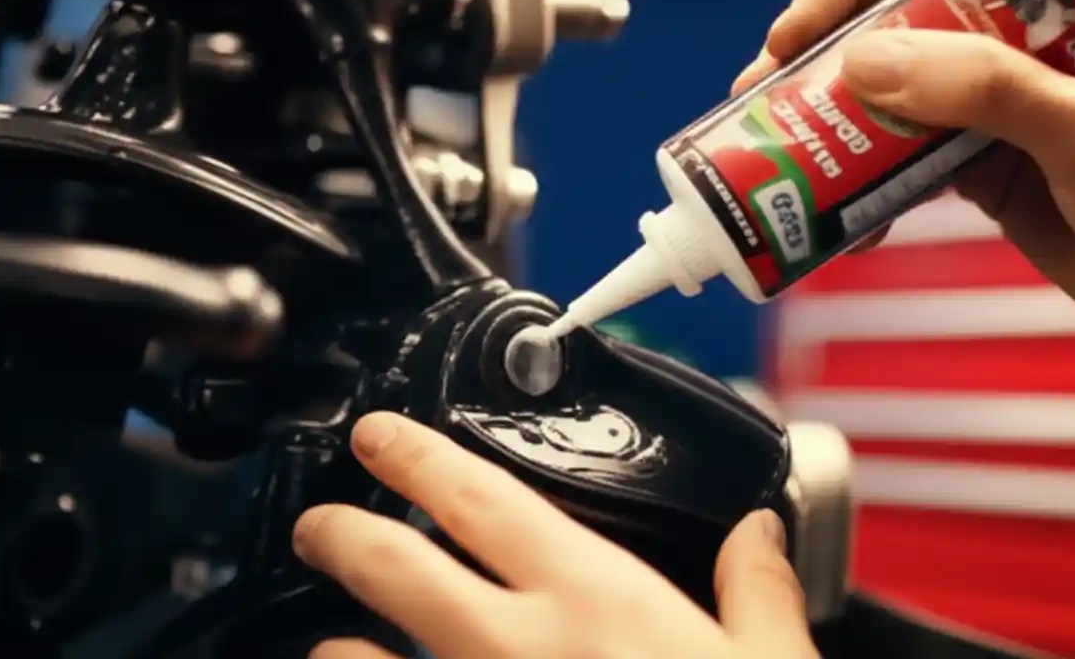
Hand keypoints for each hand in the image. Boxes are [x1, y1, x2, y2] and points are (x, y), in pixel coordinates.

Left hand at [291, 412, 818, 658]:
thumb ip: (757, 591)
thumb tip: (756, 532)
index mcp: (593, 599)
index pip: (482, 501)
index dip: (416, 459)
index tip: (378, 438)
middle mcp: (517, 648)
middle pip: (395, 571)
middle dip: (340, 537)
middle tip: (316, 526)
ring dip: (340, 651)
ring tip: (334, 645)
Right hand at [737, 0, 1074, 361]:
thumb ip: (985, 89)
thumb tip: (866, 64)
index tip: (804, 30)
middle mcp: (1019, 34)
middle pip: (893, 20)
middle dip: (822, 57)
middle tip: (762, 97)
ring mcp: (996, 102)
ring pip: (886, 94)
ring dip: (828, 126)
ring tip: (778, 159)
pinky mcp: (981, 165)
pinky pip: (896, 163)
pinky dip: (858, 190)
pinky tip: (841, 224)